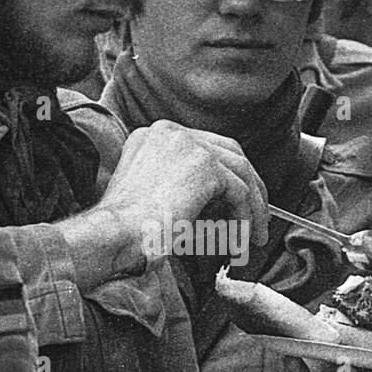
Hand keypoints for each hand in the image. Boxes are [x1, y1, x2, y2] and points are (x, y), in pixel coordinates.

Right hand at [99, 119, 268, 261]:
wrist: (113, 235)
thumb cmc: (125, 229)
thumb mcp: (153, 196)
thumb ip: (181, 187)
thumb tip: (220, 203)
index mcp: (154, 136)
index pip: (205, 148)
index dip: (226, 177)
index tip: (235, 203)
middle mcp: (172, 132)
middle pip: (228, 152)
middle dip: (249, 186)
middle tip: (258, 216)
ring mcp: (189, 144)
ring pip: (240, 171)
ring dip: (254, 206)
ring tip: (255, 235)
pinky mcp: (204, 165)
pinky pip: (239, 192)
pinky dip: (247, 217)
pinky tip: (242, 239)